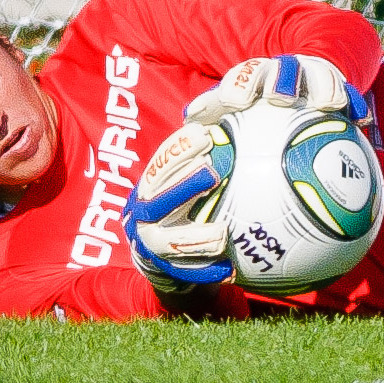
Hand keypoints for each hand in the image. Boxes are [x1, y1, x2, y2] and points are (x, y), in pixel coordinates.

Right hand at [121, 123, 232, 292]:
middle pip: (157, 198)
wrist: (168, 253)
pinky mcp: (162, 270)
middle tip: (214, 173)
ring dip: (194, 236)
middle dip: (183, 184)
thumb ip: (214, 148)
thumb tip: (240, 109)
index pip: (161, 163)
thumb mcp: (198, 172)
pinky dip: (205, 271)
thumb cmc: (192, 202)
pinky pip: (184, 273)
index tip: (205, 134)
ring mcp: (150, 242)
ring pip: (167, 241)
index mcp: (152, 184)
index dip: (178, 149)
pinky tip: (232, 269)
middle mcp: (144, 211)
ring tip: (223, 233)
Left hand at [185, 54, 369, 124]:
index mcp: (256, 75)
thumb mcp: (235, 104)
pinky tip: (360, 117)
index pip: (244, 76)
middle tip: (277, 96)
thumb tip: (188, 123)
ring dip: (323, 86)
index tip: (235, 101)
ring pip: (319, 76)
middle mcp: (285, 72)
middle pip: (281, 70)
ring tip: (328, 102)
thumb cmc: (258, 102)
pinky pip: (349, 94)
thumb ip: (215, 112)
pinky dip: (354, 103)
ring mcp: (313, 76)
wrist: (302, 77)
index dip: (239, 85)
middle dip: (280, 79)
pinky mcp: (338, 87)